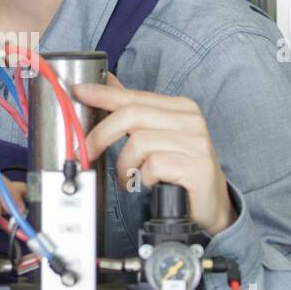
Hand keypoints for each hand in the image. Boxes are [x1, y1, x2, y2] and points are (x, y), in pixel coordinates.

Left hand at [73, 73, 234, 237]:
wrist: (211, 206)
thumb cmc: (180, 170)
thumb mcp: (157, 136)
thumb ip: (134, 111)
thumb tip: (108, 83)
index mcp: (180, 108)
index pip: (134, 96)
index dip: (104, 95)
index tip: (79, 92)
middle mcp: (191, 120)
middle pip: (132, 116)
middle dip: (102, 134)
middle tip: (88, 151)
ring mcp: (197, 143)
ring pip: (139, 142)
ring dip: (124, 165)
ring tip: (128, 178)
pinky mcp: (198, 167)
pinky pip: (154, 165)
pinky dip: (143, 177)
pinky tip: (148, 183)